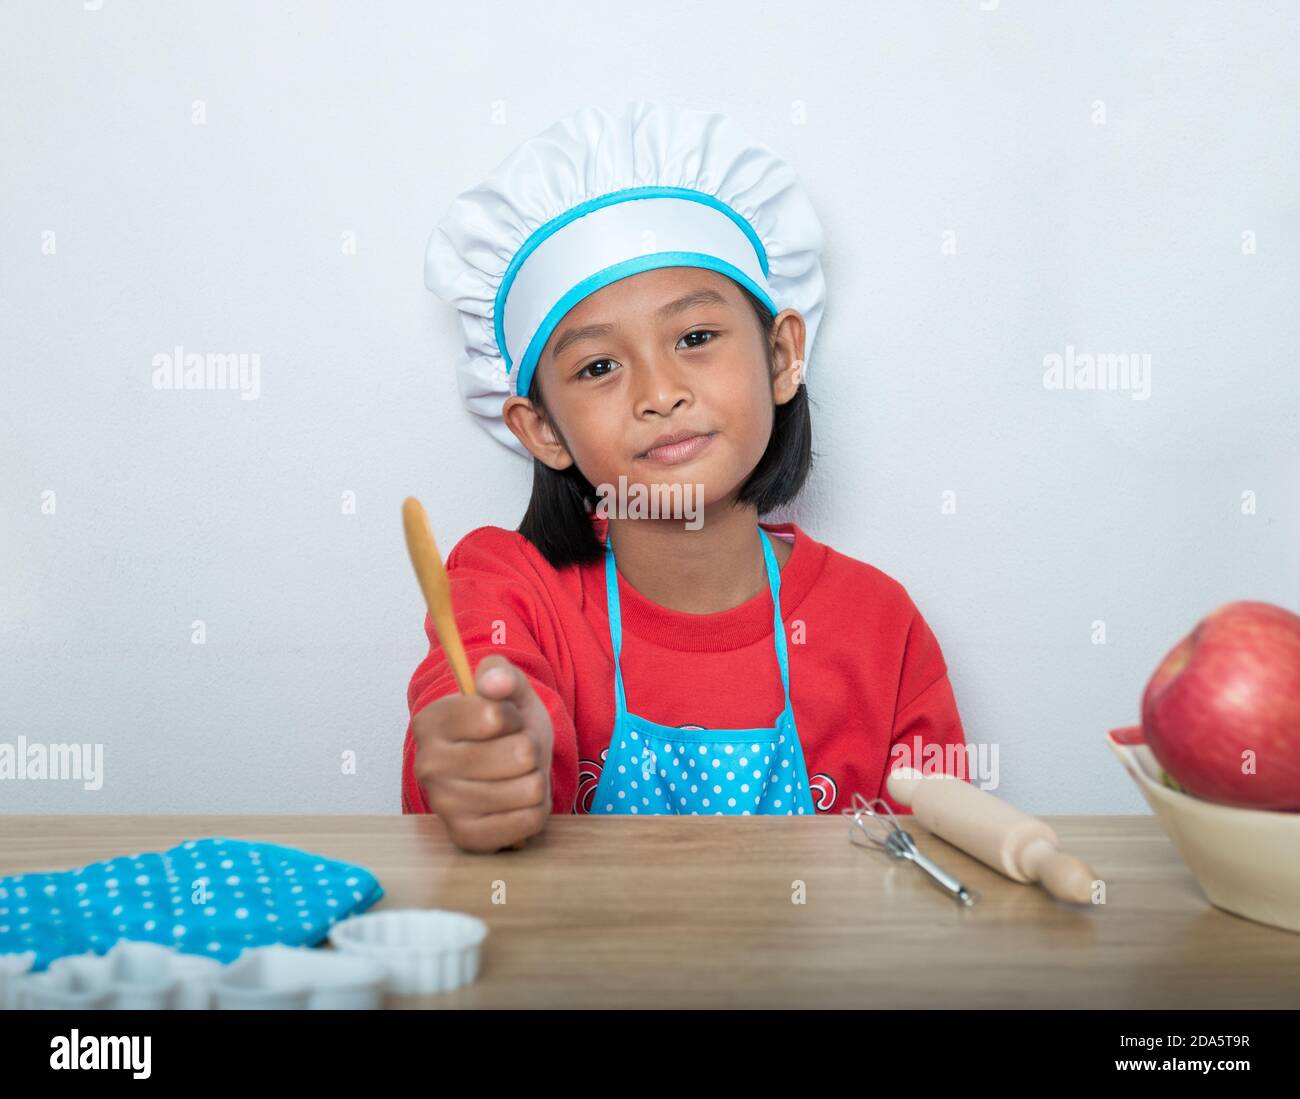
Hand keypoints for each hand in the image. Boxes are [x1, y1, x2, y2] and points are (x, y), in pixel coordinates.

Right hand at [411, 654, 553, 852]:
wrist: (502, 768)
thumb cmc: (505, 727)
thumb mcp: (509, 690)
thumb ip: (502, 674)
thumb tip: (492, 682)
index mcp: (430, 722)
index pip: (495, 716)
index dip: (513, 716)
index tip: (504, 720)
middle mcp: (427, 765)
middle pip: (520, 755)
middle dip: (531, 749)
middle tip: (516, 751)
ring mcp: (443, 805)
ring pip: (530, 789)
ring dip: (535, 779)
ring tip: (517, 775)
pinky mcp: (465, 837)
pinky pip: (528, 821)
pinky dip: (535, 809)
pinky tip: (516, 801)